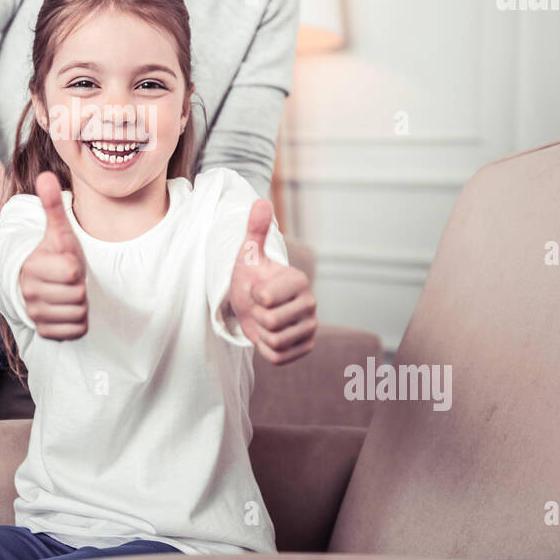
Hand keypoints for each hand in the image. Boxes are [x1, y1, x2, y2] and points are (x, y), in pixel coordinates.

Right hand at [17, 171, 88, 339]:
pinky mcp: (45, 332)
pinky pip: (76, 330)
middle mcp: (29, 293)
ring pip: (78, 312)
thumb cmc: (54, 253)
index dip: (77, 265)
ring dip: (80, 302)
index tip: (66, 261)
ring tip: (68, 291)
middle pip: (78, 293)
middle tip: (69, 278)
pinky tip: (68, 308)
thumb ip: (52, 204)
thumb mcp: (58, 229)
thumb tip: (45, 175)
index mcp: (32, 267)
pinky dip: (77, 321)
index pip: (73, 272)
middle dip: (79, 285)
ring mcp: (35, 314)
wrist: (39, 281)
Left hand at [226, 199, 317, 364]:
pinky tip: (268, 335)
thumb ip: (254, 229)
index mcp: (299, 279)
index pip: (266, 299)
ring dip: (261, 334)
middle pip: (271, 322)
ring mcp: (311, 326)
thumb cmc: (250, 276)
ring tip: (263, 320)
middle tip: (259, 307)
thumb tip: (261, 201)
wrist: (252, 303)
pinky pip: (278, 357)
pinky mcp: (307, 346)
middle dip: (256, 316)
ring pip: (275, 342)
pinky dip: (266, 350)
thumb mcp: (248, 254)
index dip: (253, 296)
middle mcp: (311, 303)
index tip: (256, 288)